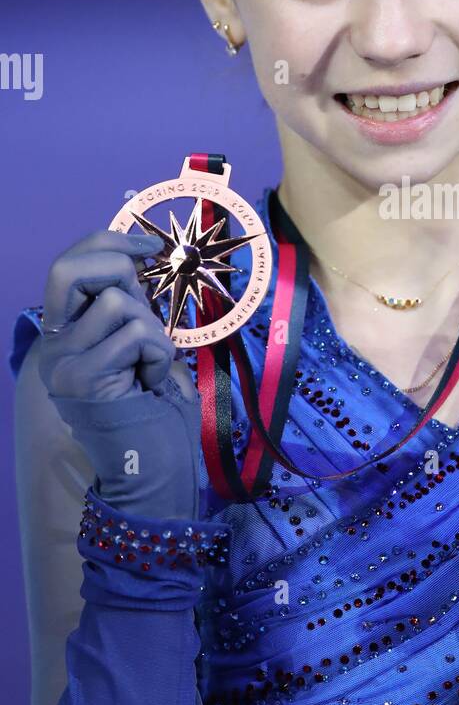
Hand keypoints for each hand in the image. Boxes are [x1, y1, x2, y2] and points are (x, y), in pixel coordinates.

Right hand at [38, 228, 171, 400]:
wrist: (150, 462)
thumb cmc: (151, 400)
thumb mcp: (136, 339)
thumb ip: (127, 303)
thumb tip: (140, 255)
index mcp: (64, 331)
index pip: (67, 265)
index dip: (107, 242)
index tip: (148, 245)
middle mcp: (53, 345)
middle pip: (69, 270)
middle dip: (120, 272)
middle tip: (144, 308)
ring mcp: (63, 362)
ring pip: (118, 302)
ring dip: (152, 327)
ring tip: (149, 362)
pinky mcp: (83, 379)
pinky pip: (137, 334)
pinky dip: (159, 353)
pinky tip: (150, 381)